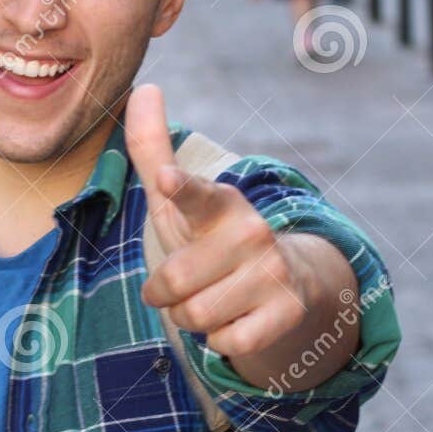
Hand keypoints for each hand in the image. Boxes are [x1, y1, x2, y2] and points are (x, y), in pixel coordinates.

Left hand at [125, 84, 310, 360]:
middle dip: (168, 293)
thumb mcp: (179, 199)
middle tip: (190, 281)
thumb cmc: (213, 236)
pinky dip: (223, 340)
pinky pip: (227, 343)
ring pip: (196, 317)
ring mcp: (273, 271)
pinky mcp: (288, 311)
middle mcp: (251, 231)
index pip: (195, 195)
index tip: (166, 180)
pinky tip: (240, 319)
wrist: (286, 281)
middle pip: (174, 283)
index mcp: (219, 203)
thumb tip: (144, 88)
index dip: (179, 188)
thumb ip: (154, 149)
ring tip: (216, 298)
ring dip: (194, 317)